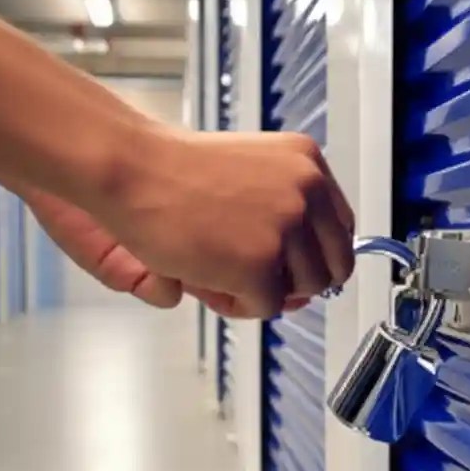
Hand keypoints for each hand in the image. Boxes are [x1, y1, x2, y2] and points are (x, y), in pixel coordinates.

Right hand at [24, 188, 316, 313]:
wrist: (130, 168)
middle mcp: (308, 191)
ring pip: (303, 290)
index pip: (340, 227)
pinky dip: (239, 305)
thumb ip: (284, 221)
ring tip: (220, 269)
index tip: (293, 263)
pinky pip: (267, 308)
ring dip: (264, 292)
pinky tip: (208, 277)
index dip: (316, 255)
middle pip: (333, 265)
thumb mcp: (249, 177)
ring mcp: (288, 228)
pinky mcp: (261, 264)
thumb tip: (306, 287)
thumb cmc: (171, 171)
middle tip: (253, 276)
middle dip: (296, 280)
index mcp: (307, 162)